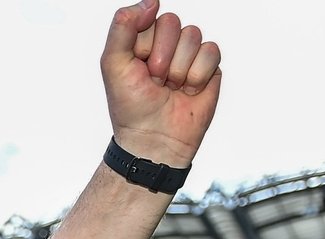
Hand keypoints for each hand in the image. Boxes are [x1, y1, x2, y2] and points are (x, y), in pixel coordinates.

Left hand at [101, 0, 220, 165]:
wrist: (155, 139)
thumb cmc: (131, 106)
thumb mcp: (113, 64)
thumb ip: (122, 27)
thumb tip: (151, 1)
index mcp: (140, 40)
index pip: (148, 18)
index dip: (142, 46)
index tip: (136, 69)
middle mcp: (165, 44)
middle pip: (173, 22)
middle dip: (162, 56)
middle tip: (154, 79)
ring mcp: (188, 54)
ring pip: (193, 35)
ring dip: (179, 68)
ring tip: (170, 87)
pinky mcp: (209, 67)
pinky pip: (211, 51)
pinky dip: (198, 75)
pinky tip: (188, 91)